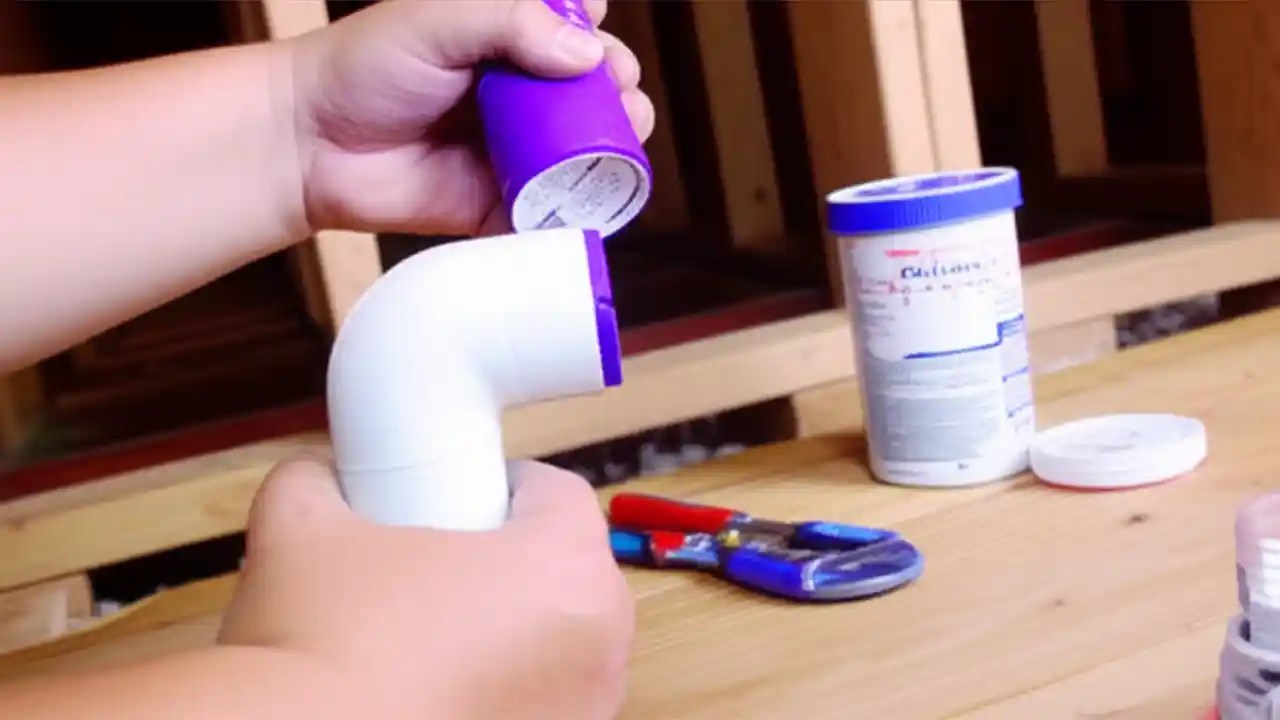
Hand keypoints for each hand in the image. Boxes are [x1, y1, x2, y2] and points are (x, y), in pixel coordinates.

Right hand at [218, 453, 634, 719]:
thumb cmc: (320, 643)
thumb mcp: (300, 527)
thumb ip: (320, 481)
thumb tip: (319, 477)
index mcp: (566, 565)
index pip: (559, 494)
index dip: (505, 484)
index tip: (460, 496)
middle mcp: (600, 642)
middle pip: (570, 570)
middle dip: (516, 563)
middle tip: (444, 566)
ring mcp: (586, 709)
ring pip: (563, 643)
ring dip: (519, 631)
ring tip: (441, 634)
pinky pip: (545, 703)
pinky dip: (511, 693)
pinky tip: (445, 689)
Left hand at [285, 0, 653, 236]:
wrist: (311, 145)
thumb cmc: (365, 67)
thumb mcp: (438, 19)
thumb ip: (511, 21)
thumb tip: (587, 53)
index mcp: (506, 39)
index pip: (576, 27)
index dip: (596, 28)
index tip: (595, 27)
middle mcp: (521, 94)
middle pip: (596, 90)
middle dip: (619, 89)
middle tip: (615, 93)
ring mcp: (517, 151)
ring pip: (588, 152)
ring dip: (616, 148)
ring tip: (618, 141)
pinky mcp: (505, 206)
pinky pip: (555, 211)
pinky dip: (581, 209)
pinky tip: (592, 196)